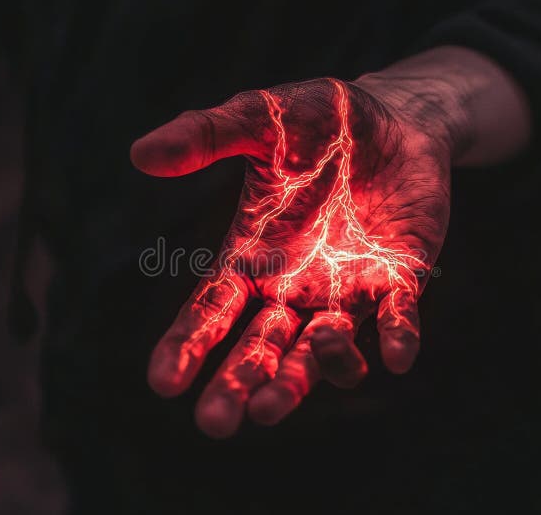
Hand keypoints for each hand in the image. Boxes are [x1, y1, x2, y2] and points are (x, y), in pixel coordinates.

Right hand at [132, 76, 453, 437]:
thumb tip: (140, 154)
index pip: (212, 309)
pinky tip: (394, 358)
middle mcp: (295, 285)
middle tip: (216, 423)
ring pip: (322, 351)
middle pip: (260, 348)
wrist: (395, 118)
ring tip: (283, 392)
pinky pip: (397, 318)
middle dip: (239, 385)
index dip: (187, 346)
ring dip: (305, 375)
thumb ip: (206, 135)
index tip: (163, 383)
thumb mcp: (260, 118)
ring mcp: (348, 289)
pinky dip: (396, 338)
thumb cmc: (322, 120)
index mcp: (253, 255)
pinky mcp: (401, 279)